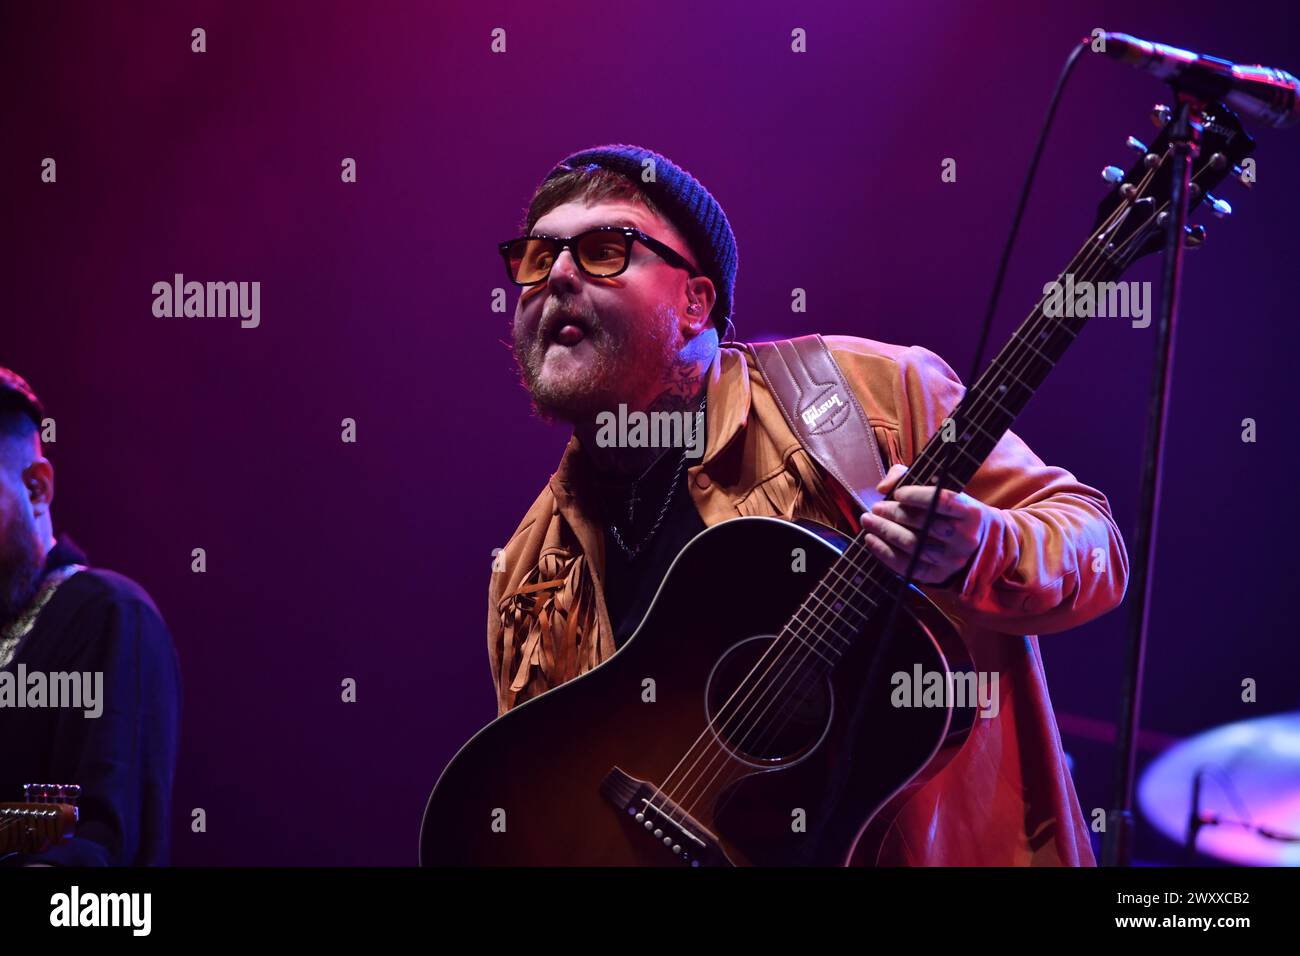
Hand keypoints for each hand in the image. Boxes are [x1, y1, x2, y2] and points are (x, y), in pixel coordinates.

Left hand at [858, 463, 991, 585]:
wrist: (973, 540)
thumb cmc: (947, 508)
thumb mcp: (937, 487)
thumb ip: (906, 476)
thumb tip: (883, 487)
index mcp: (970, 512)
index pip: (943, 502)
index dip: (917, 496)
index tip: (897, 493)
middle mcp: (965, 538)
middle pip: (924, 525)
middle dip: (894, 515)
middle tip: (875, 508)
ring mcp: (952, 560)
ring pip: (913, 545)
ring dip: (885, 532)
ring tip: (868, 521)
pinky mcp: (938, 575)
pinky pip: (908, 566)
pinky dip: (884, 553)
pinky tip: (871, 540)